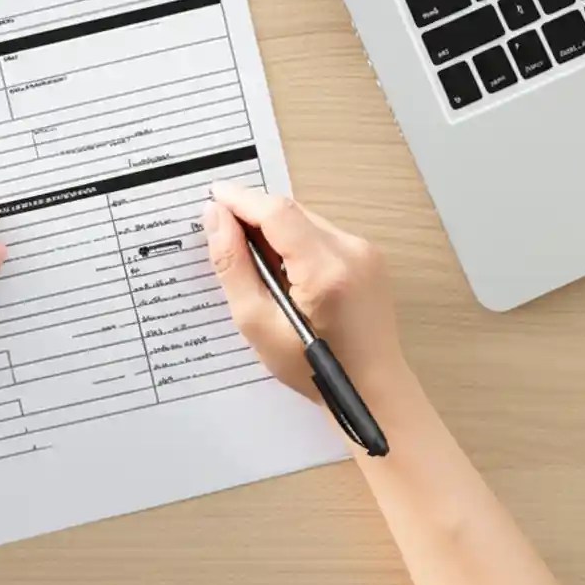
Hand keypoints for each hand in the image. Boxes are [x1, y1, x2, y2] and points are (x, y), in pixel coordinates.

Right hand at [202, 183, 403, 402]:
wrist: (371, 390)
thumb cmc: (312, 369)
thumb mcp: (258, 323)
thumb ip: (233, 266)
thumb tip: (215, 218)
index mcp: (325, 269)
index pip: (276, 213)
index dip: (241, 199)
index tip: (212, 195)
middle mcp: (351, 251)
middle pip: (291, 212)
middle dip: (254, 213)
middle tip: (222, 231)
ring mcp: (365, 251)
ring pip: (306, 220)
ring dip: (274, 227)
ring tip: (250, 257)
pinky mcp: (369, 256)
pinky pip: (322, 233)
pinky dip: (295, 239)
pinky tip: (281, 268)